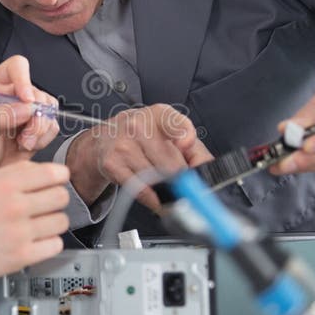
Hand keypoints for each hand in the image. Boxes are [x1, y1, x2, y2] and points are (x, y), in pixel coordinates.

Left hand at [0, 56, 59, 192]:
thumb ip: (0, 117)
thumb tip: (26, 108)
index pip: (16, 67)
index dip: (24, 79)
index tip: (26, 100)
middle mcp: (15, 93)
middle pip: (38, 93)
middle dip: (34, 118)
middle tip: (23, 136)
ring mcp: (29, 108)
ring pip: (49, 109)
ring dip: (39, 130)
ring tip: (22, 142)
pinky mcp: (40, 124)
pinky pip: (53, 125)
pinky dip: (43, 139)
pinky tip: (27, 145)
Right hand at [0, 161, 70, 279]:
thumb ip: (18, 172)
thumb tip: (50, 171)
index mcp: (5, 185)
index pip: (53, 173)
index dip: (60, 176)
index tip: (59, 181)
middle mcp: (14, 207)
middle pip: (62, 197)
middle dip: (56, 200)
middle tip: (47, 204)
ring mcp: (20, 233)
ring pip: (61, 221)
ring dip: (54, 222)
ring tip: (40, 223)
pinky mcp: (22, 256)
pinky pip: (55, 245)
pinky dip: (49, 243)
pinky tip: (36, 239)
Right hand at [66, 104, 212, 210]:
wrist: (106, 138)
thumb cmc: (144, 135)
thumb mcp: (170, 133)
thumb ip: (194, 149)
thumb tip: (207, 172)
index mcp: (159, 114)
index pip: (174, 121)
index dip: (183, 134)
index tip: (186, 145)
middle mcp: (139, 125)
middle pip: (170, 163)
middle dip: (182, 179)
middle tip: (186, 186)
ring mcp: (123, 145)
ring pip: (156, 179)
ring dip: (168, 191)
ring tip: (171, 190)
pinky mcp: (112, 164)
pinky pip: (140, 189)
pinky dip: (153, 199)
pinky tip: (158, 198)